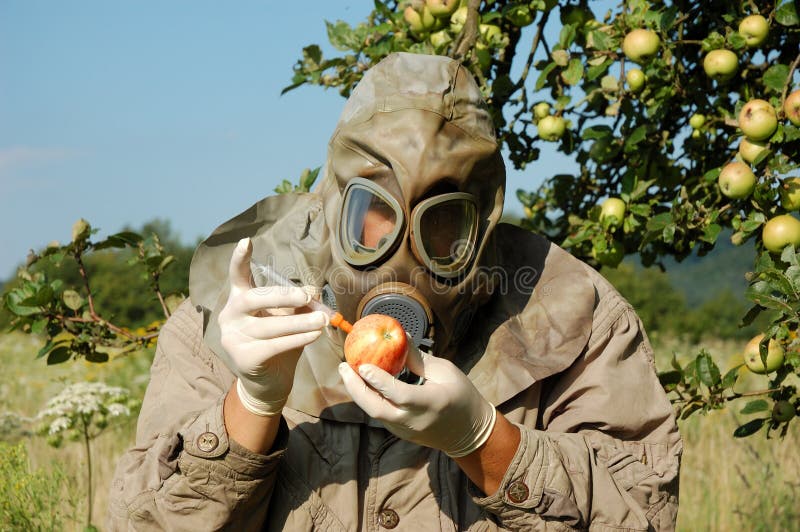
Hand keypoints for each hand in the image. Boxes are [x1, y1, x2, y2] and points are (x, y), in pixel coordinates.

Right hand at [219, 237, 327, 415]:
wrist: (268, 382)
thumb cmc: (279, 342)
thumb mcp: (290, 318)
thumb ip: (298, 303)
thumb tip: (313, 290)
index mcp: (240, 299)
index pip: (237, 276)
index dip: (239, 259)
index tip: (246, 241)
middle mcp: (230, 315)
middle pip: (254, 299)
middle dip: (282, 296)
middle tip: (305, 297)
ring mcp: (233, 337)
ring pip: (269, 325)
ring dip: (300, 323)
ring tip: (322, 320)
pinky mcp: (243, 358)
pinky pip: (274, 345)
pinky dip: (298, 339)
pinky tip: (314, 335)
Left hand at [338, 342, 496, 456]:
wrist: (468, 432)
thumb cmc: (461, 395)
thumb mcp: (445, 371)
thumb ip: (418, 358)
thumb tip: (398, 336)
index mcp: (430, 403)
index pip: (399, 394)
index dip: (379, 381)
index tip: (362, 365)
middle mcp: (414, 421)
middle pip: (376, 408)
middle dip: (356, 388)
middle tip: (344, 366)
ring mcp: (405, 430)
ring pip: (374, 412)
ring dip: (358, 392)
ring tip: (347, 370)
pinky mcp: (400, 433)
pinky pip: (380, 414)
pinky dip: (369, 398)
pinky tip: (362, 382)